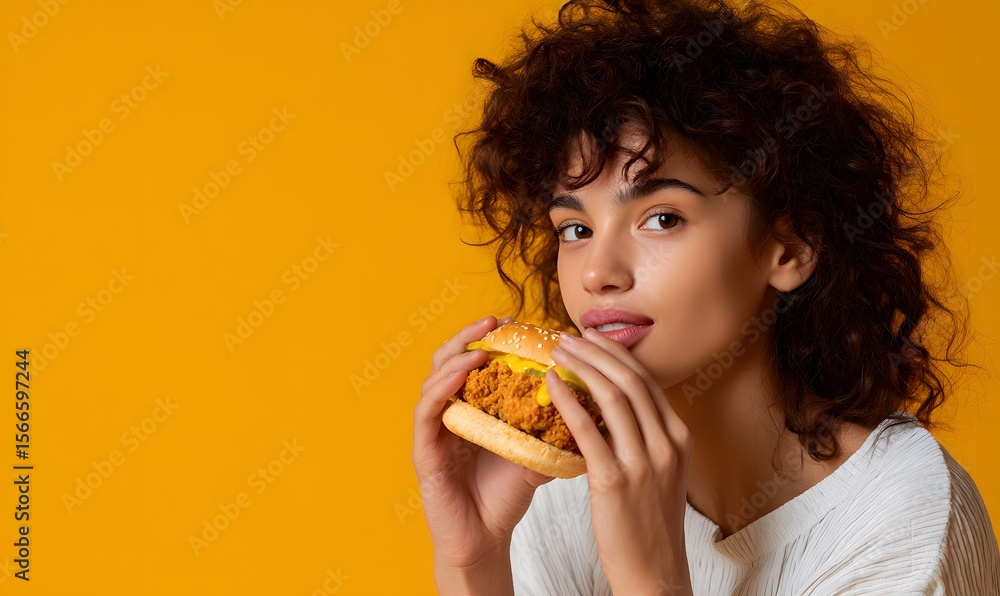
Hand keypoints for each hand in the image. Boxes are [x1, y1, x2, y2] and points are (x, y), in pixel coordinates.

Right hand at [412, 315, 555, 573]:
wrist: (485, 541)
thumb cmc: (505, 497)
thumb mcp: (536, 454)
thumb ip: (553, 429)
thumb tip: (592, 404)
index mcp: (472, 408)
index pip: (475, 361)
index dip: (492, 338)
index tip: (517, 321)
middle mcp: (449, 412)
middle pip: (450, 358)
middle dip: (471, 334)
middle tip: (496, 320)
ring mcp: (433, 430)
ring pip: (434, 377)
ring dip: (457, 355)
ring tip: (482, 343)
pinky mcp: (423, 450)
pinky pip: (427, 410)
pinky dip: (442, 387)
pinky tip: (462, 374)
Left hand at [546, 327, 694, 594]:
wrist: (655, 573)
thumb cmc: (649, 525)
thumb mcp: (661, 474)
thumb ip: (646, 438)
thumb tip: (618, 407)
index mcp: (679, 439)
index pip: (647, 382)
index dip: (617, 355)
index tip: (592, 339)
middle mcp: (666, 444)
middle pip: (632, 381)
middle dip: (598, 352)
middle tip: (569, 336)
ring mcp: (644, 462)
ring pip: (613, 397)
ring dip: (583, 366)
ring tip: (557, 351)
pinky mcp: (615, 481)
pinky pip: (588, 429)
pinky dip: (567, 400)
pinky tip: (550, 385)